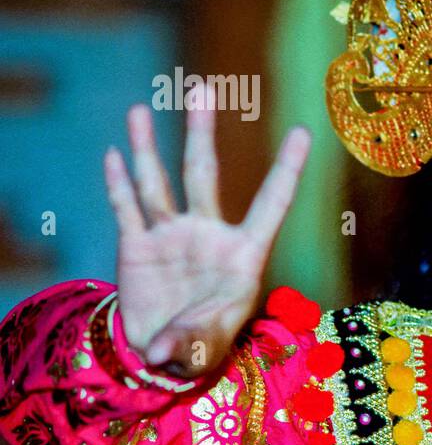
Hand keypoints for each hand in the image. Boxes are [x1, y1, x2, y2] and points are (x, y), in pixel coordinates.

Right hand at [103, 90, 310, 377]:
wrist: (162, 355)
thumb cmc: (203, 346)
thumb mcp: (208, 348)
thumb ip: (194, 344)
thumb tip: (166, 351)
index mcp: (245, 254)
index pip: (271, 204)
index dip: (286, 170)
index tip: (303, 133)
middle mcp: (209, 235)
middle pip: (205, 173)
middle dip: (201, 132)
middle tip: (203, 89)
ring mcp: (171, 236)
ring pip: (159, 182)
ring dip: (148, 147)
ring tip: (143, 109)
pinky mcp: (137, 246)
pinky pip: (127, 209)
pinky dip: (118, 184)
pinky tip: (115, 154)